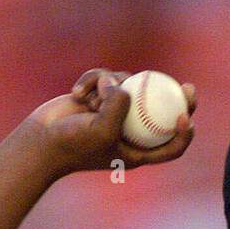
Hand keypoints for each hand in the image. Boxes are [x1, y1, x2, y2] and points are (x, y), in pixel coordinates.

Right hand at [27, 68, 196, 177]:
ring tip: (90, 101)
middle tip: (188, 88)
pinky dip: (92, 80)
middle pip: (161, 112)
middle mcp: (130, 130)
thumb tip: (125, 84)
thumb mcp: (101, 130)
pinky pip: (106, 77)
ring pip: (130, 86)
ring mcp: (115, 111)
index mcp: (137, 151)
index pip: (170, 146)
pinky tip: (76, 93)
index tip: (185, 118)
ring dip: (110, 86)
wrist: (41, 139)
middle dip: (177, 99)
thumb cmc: (73, 143)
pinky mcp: (100, 95)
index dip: (183, 134)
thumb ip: (118, 106)